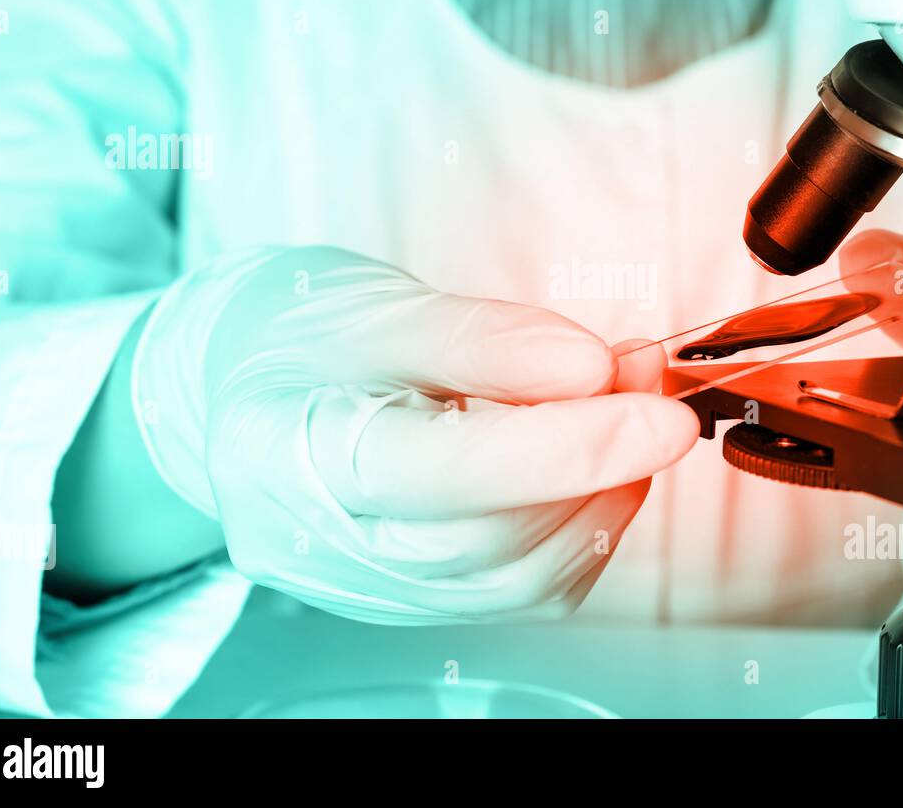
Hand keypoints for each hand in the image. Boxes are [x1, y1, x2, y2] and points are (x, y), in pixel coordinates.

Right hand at [132, 246, 698, 622]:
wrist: (246, 389)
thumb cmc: (294, 337)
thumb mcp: (369, 304)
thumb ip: (481, 338)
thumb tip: (592, 369)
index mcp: (284, 456)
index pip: (439, 472)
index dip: (560, 448)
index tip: (656, 411)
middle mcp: (323, 548)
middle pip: (488, 537)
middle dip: (595, 459)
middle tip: (646, 377)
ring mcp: (373, 587)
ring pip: (521, 574)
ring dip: (602, 489)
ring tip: (626, 400)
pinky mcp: (422, 598)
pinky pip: (529, 586)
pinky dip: (586, 521)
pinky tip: (596, 459)